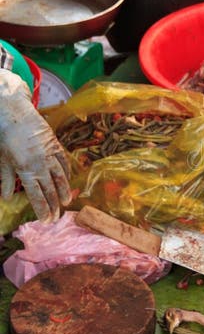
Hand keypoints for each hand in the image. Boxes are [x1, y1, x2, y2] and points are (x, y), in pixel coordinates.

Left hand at [0, 69, 70, 220]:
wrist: (14, 113)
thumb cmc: (4, 137)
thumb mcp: (2, 160)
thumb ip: (6, 180)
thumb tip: (6, 198)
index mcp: (26, 170)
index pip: (37, 195)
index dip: (42, 209)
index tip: (46, 220)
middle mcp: (41, 165)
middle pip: (50, 190)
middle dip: (54, 206)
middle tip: (57, 218)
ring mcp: (50, 155)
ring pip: (61, 177)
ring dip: (64, 191)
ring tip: (67, 202)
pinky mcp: (56, 145)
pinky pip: (64, 162)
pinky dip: (67, 172)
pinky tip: (68, 180)